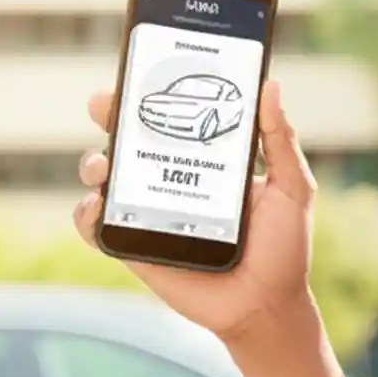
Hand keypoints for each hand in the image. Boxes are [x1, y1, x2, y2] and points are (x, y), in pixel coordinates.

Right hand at [72, 80, 317, 343]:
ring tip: (105, 166)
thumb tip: (271, 86)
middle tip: (104, 105)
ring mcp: (148, 212)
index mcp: (205, 159)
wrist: (267, 307)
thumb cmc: (284, 248)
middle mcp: (171, 179)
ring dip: (93, 163)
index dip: (148, 90)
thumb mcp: (292, 188)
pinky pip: (95, 227)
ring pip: (104, 177)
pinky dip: (85, 214)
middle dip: (108, 114)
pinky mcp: (134, 248)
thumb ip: (281, 140)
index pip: (170, 115)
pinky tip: (97, 206)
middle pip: (128, 137)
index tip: (138, 68)